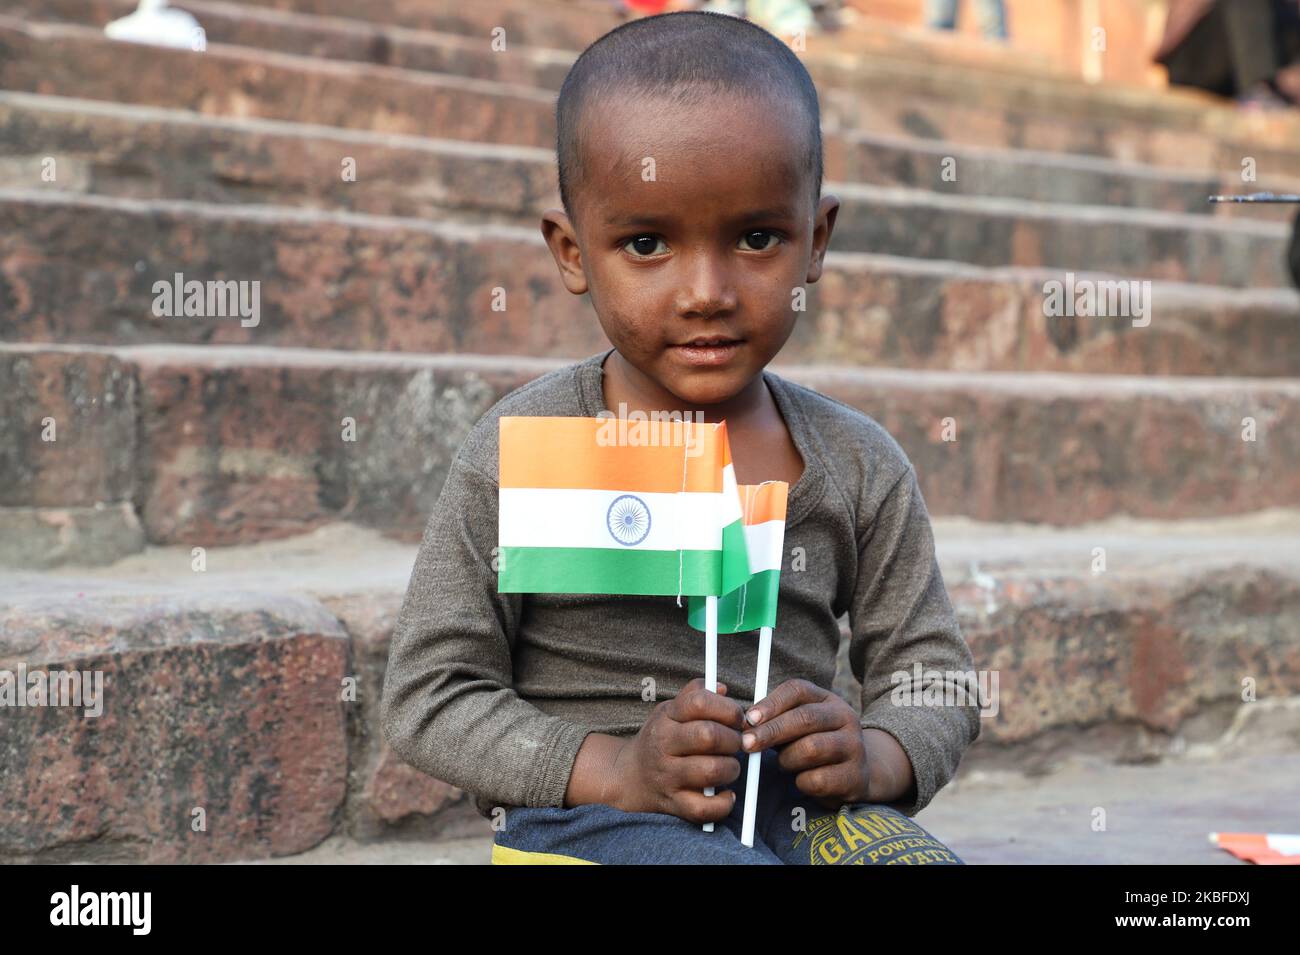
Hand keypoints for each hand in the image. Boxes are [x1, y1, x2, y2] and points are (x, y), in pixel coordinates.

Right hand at [611, 678, 746, 823]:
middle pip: (709, 736)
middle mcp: (664, 744)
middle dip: (734, 739)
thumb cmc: (658, 740)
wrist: (629, 777)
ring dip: (732, 768)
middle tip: (738, 743)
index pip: (699, 702)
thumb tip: (723, 688)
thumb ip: (694, 695)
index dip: (728, 708)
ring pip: (712, 771)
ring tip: (730, 766)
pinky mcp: (673, 803)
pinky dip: (723, 803)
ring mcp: (668, 776)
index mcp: (666, 717)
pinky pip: (704, 808)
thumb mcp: (669, 710)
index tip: (737, 718)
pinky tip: (726, 794)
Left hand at [740, 678, 869, 811]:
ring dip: (787, 760)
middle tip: (747, 744)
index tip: (749, 719)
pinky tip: (802, 780)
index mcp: (827, 699)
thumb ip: (775, 720)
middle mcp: (845, 717)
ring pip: (810, 749)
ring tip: (784, 764)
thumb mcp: (799, 725)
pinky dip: (802, 782)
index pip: (797, 690)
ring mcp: (854, 746)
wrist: (857, 772)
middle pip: (804, 718)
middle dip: (771, 731)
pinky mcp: (855, 776)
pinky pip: (818, 779)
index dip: (771, 703)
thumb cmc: (815, 744)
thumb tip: (745, 726)